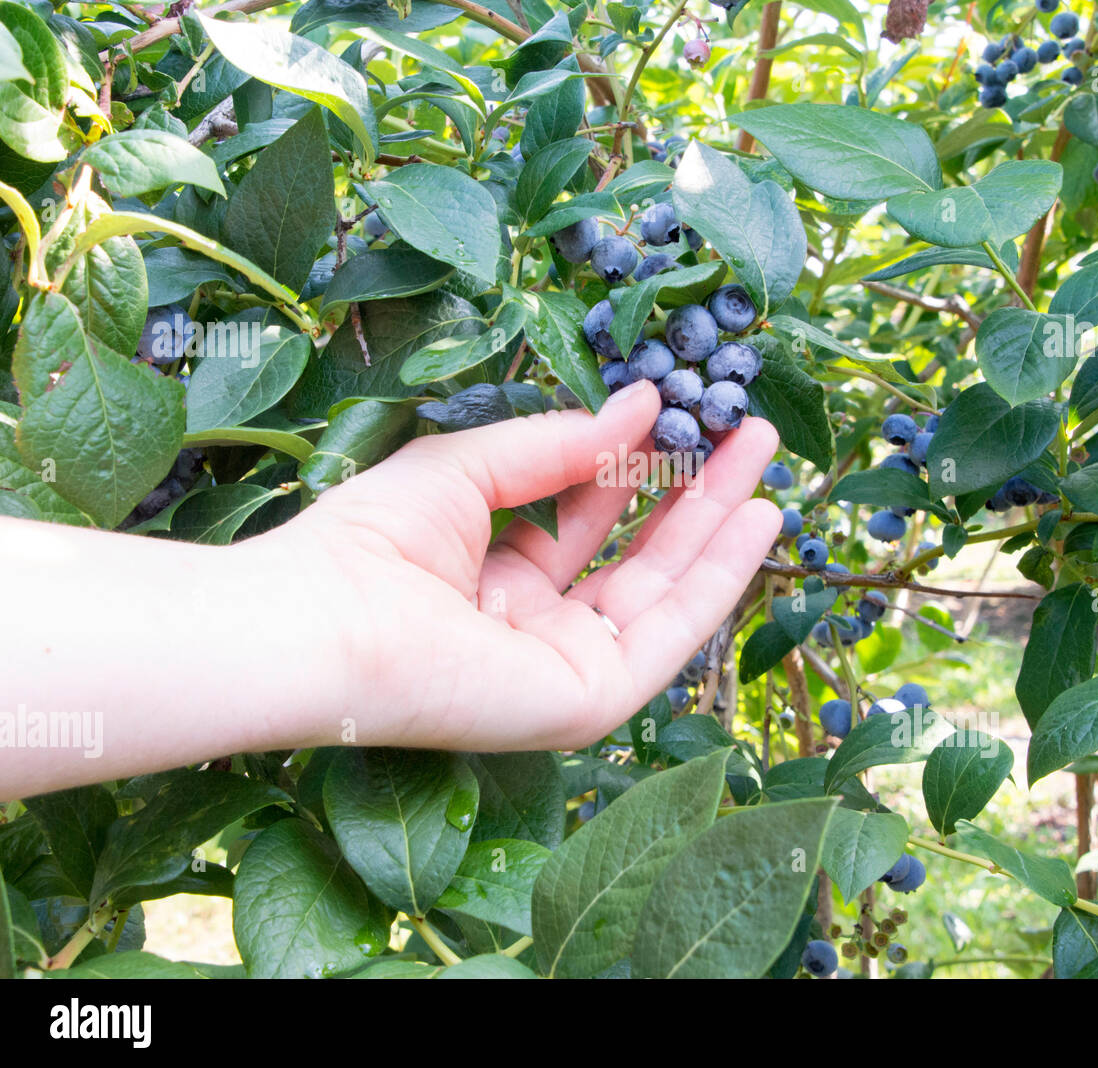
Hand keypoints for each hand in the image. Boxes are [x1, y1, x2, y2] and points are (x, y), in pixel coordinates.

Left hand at [283, 379, 781, 751]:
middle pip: (636, 556)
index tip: (678, 413)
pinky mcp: (588, 700)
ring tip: (766, 465)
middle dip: (693, 493)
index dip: (635, 468)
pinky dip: (718, 579)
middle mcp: (535, 627)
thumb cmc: (371, 541)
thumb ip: (562, 446)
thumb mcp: (472, 468)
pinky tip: (756, 522)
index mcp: (496, 580)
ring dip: (718, 529)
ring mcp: (565, 667)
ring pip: (663, 595)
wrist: (323, 623)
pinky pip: (669, 636)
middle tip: (748, 433)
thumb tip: (642, 405)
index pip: (586, 521)